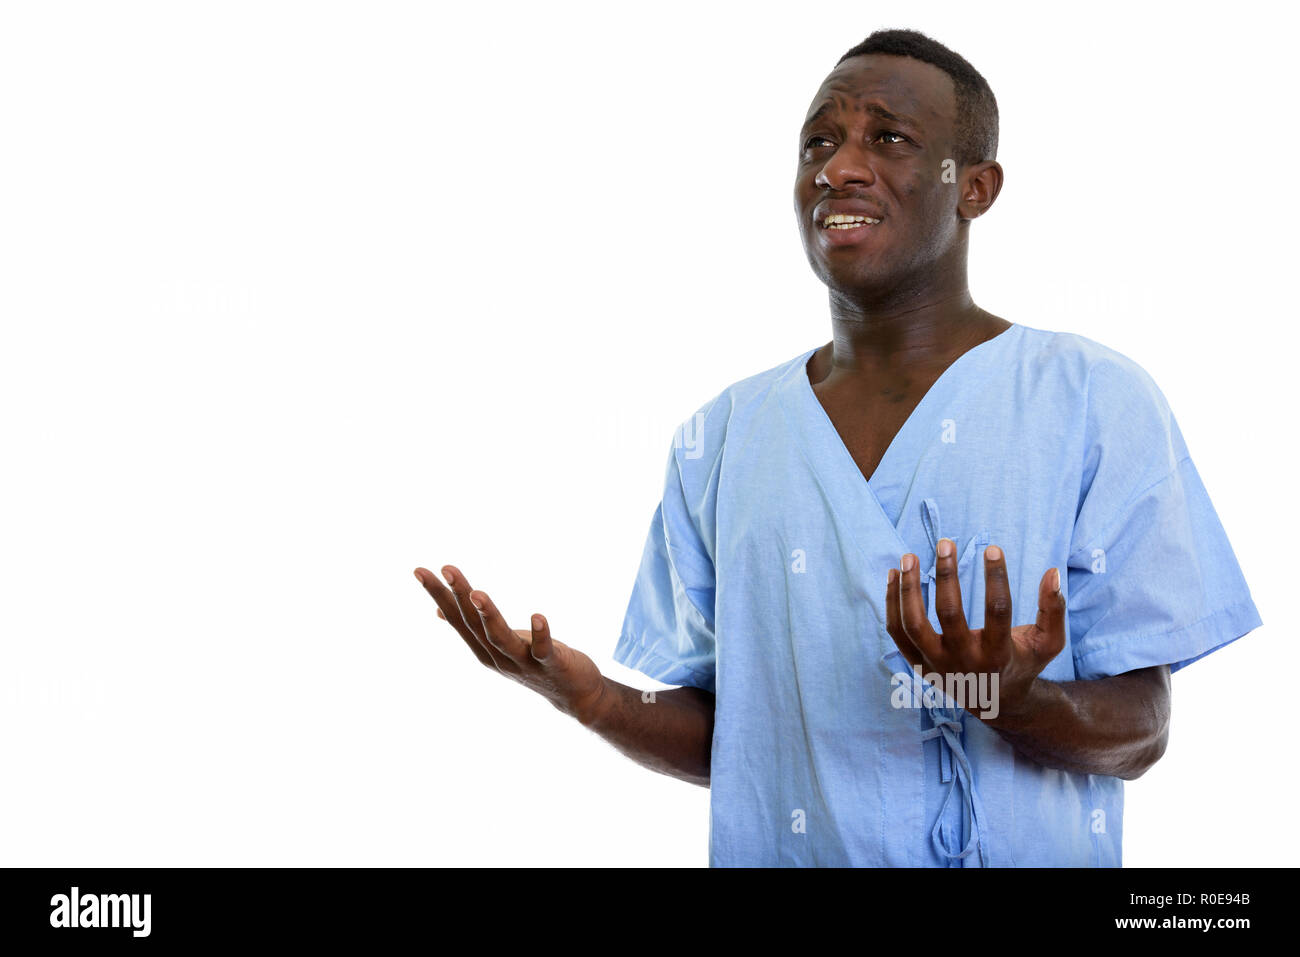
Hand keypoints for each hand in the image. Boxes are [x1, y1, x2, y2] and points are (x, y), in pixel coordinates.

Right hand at [414, 564, 608, 724]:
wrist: (573, 694)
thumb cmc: (534, 661)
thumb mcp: (499, 643)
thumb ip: (472, 627)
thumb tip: (440, 610)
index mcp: (484, 648)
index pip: (457, 617)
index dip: (438, 594)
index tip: (419, 570)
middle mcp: (498, 657)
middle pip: (473, 624)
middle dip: (459, 595)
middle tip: (446, 569)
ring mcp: (522, 663)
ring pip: (500, 638)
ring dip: (488, 615)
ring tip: (478, 593)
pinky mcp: (550, 665)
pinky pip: (542, 650)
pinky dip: (540, 634)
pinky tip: (537, 615)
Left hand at [884, 541, 1065, 722]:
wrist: (994, 701)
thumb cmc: (1022, 662)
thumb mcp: (1048, 643)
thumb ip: (1054, 610)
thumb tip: (1053, 572)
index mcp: (998, 655)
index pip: (998, 611)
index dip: (996, 578)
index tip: (993, 548)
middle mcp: (963, 661)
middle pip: (948, 615)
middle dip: (946, 576)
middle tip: (946, 543)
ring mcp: (935, 664)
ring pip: (913, 625)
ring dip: (909, 589)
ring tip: (910, 556)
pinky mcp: (916, 662)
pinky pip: (896, 631)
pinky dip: (891, 602)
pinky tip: (894, 574)